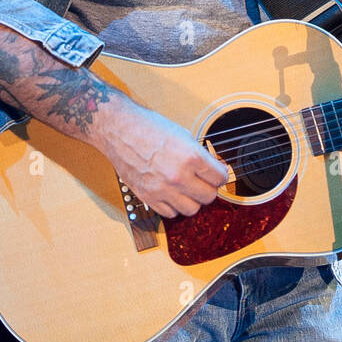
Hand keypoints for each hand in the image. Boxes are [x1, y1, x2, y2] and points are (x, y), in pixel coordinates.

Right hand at [104, 101, 228, 218]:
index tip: (217, 174)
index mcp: (191, 157)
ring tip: (187, 189)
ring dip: (192, 200)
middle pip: (209, 196)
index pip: (220, 178)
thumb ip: (201, 156)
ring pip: (192, 209)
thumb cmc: (150, 128)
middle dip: (209, 188)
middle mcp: (178, 176)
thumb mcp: (184, 136)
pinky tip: (172, 194)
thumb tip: (216, 169)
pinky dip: (174, 206)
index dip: (221, 175)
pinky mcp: (148, 197)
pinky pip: (170, 213)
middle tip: (203, 181)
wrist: (120, 131)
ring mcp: (163, 189)